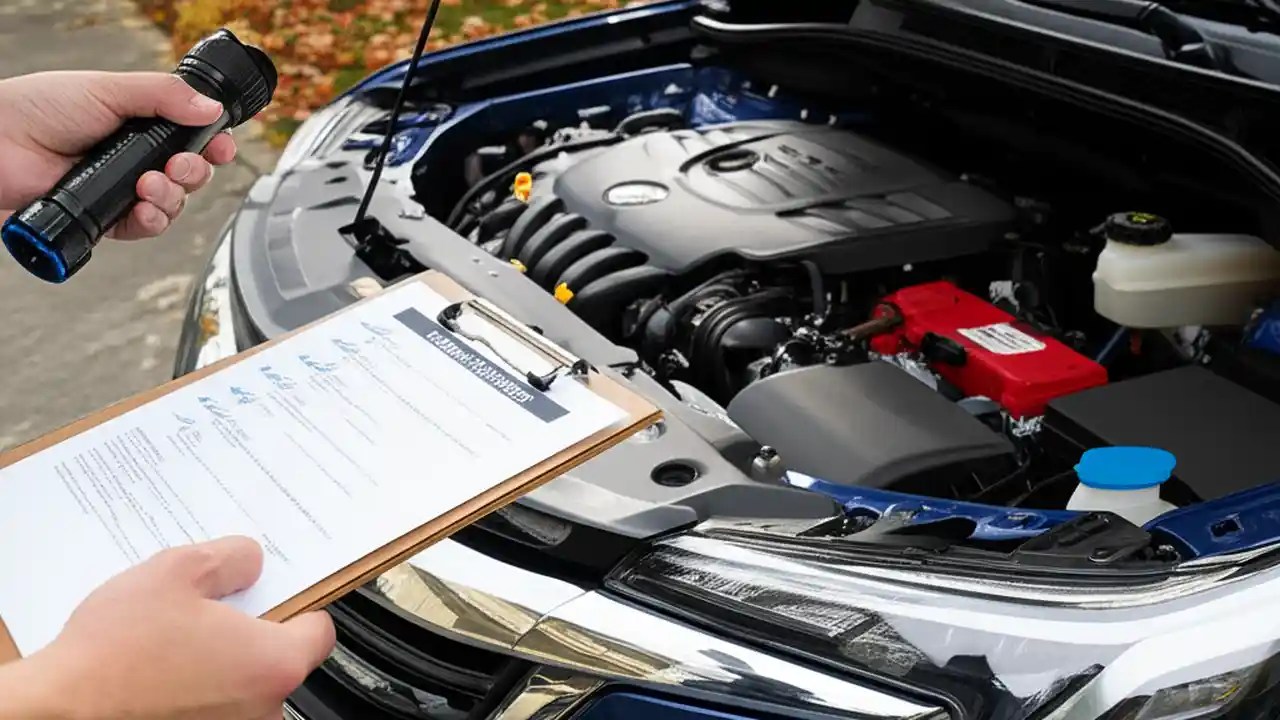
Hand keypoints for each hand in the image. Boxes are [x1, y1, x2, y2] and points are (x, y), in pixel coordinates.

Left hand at [0, 71, 238, 238]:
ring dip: (172, 197)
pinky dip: (152, 220)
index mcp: (138, 125)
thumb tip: (210, 108)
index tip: (220, 145)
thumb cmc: (35, 110)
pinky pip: (145, 228)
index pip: (190, 138)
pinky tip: (142, 207)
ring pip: (173, 204)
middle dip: (194, 171)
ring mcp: (121, 190)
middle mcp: (132, 159)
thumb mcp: (107, 90)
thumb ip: (163, 95)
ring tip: (149, 185)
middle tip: (178, 164)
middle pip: (189, 174)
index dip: (211, 145)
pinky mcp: (106, 218)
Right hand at [0, 537, 334, 719]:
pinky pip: (214, 710)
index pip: (319, 631)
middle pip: (279, 660)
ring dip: (220, 665)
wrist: (56, 714)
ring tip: (173, 643)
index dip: (299, 606)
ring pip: (243, 688)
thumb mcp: (176, 571)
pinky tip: (161, 673)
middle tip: (210, 611)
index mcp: (272, 663)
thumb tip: (251, 562)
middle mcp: (264, 709)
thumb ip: (230, 560)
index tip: (276, 595)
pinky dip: (196, 693)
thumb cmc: (113, 654)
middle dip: (249, 634)